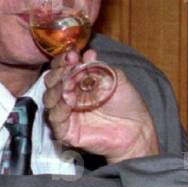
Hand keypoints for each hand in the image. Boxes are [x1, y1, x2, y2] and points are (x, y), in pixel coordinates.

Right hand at [44, 49, 158, 161]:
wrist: (138, 128)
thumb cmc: (127, 104)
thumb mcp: (115, 78)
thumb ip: (99, 66)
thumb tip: (88, 54)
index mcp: (77, 83)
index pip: (60, 69)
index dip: (63, 61)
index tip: (73, 55)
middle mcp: (69, 98)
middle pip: (50, 82)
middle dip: (60, 72)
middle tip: (73, 68)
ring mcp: (67, 115)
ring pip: (49, 99)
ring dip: (59, 88)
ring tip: (72, 82)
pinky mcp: (67, 132)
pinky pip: (55, 119)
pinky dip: (60, 107)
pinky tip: (69, 99)